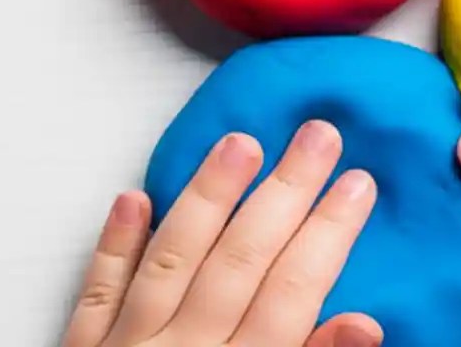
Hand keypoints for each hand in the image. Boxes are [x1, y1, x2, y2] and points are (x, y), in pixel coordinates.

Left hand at [62, 121, 382, 346]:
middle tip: (319, 135)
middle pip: (242, 258)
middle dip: (286, 192)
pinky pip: (97, 292)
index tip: (359, 184)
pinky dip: (114, 243)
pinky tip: (131, 195)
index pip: (295, 289)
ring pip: (174, 256)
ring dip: (207, 196)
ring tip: (239, 142)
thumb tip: (364, 324)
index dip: (330, 232)